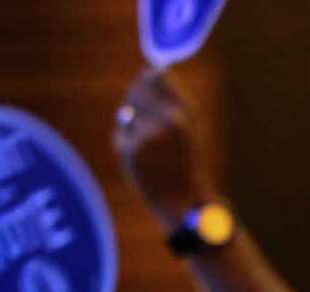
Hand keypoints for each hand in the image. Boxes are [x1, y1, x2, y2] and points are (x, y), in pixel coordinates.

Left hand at [113, 69, 218, 227]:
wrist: (185, 201)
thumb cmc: (187, 163)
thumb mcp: (189, 127)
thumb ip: (171, 98)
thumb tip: (147, 71)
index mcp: (187, 112)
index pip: (156, 75)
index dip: (147, 80)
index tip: (147, 89)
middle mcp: (169, 120)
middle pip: (136, 90)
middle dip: (135, 102)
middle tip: (144, 123)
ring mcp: (149, 134)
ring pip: (126, 114)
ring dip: (131, 127)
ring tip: (149, 148)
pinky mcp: (132, 150)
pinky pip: (120, 136)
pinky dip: (126, 147)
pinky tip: (142, 162)